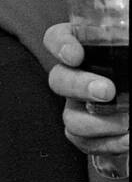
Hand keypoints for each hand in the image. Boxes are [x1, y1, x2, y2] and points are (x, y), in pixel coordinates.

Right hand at [44, 22, 127, 174]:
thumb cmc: (131, 66)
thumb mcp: (130, 47)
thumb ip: (127, 40)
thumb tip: (129, 39)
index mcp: (85, 48)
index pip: (56, 38)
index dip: (60, 46)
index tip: (75, 55)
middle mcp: (76, 76)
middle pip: (58, 79)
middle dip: (79, 86)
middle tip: (107, 91)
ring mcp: (78, 105)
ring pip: (69, 117)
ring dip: (97, 122)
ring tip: (127, 122)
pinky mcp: (86, 132)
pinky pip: (83, 141)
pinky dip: (107, 143)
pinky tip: (128, 139)